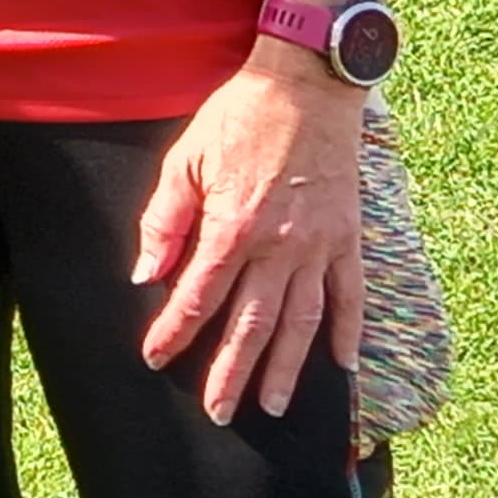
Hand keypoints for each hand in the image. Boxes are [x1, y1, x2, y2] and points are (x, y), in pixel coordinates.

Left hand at [132, 51, 366, 422]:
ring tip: (275, 406)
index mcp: (232, 225)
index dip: (174, 331)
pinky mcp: (349, 237)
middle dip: (231, 371)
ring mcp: (319, 245)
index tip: (155, 358)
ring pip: (302, 322)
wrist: (306, 84)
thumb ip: (165, 219)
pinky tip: (343, 365)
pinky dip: (348, 332)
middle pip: (251, 324)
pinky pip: (351, 295)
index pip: (198, 295)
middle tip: (218, 412)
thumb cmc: (239, 116)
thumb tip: (146, 274)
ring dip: (288, 368)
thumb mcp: (185, 158)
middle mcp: (278, 246)